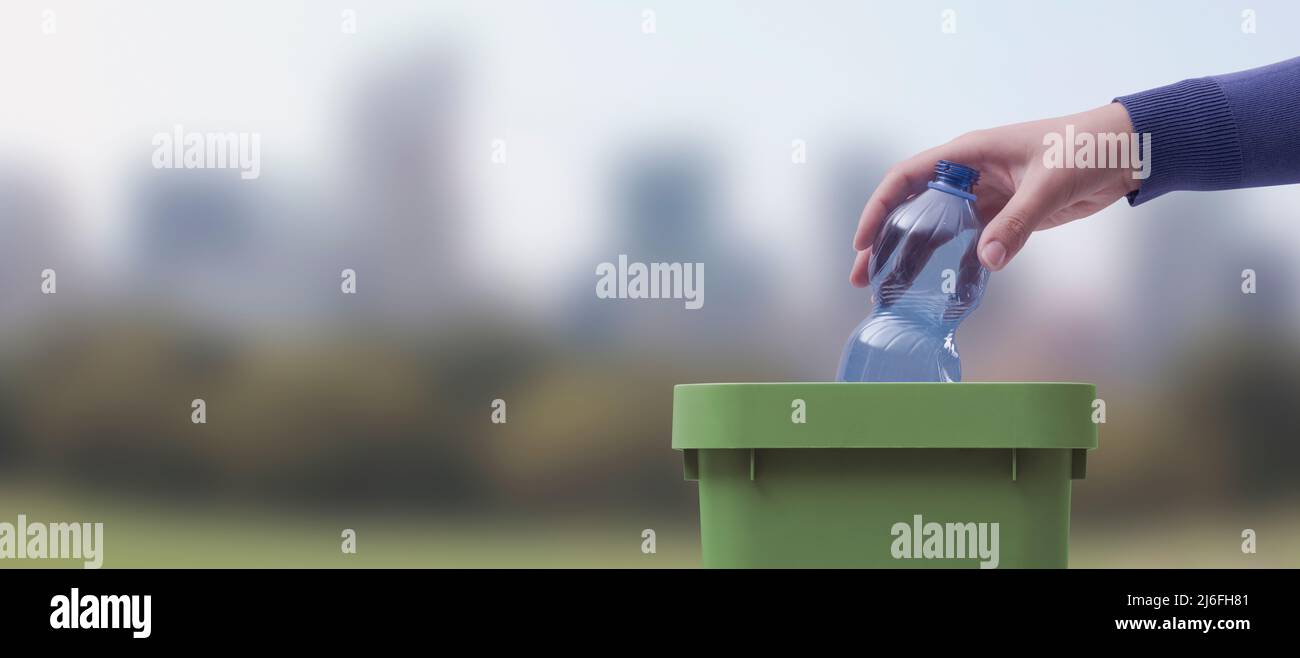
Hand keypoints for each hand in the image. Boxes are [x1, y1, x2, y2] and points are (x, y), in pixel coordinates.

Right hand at [851, 102, 1141, 285]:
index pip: (907, 178)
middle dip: (885, 241)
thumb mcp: (1048, 184)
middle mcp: (969, 175)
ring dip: (914, 259)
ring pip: (938, 231)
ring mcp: (986, 198)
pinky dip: (955, 267)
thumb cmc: (1085, 149)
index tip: (863, 241)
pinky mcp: (1006, 217)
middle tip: (863, 276)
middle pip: (914, 209)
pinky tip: (941, 294)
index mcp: (968, 154)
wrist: (1126, 152)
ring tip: (889, 290)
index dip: (880, 208)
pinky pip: (971, 245)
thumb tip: (987, 261)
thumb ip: (1016, 223)